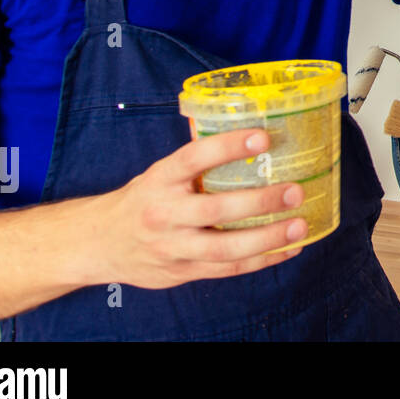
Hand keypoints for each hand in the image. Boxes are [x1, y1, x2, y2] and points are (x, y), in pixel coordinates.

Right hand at [86, 129, 307, 288]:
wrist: (100, 243)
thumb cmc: (143, 200)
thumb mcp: (160, 173)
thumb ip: (197, 159)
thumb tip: (244, 126)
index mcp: (160, 179)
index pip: (193, 158)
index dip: (228, 147)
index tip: (263, 138)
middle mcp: (164, 214)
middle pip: (213, 209)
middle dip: (259, 202)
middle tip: (294, 191)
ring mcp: (172, 247)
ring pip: (224, 249)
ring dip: (267, 239)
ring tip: (300, 226)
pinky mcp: (182, 272)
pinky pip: (227, 269)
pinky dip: (261, 261)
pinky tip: (288, 249)